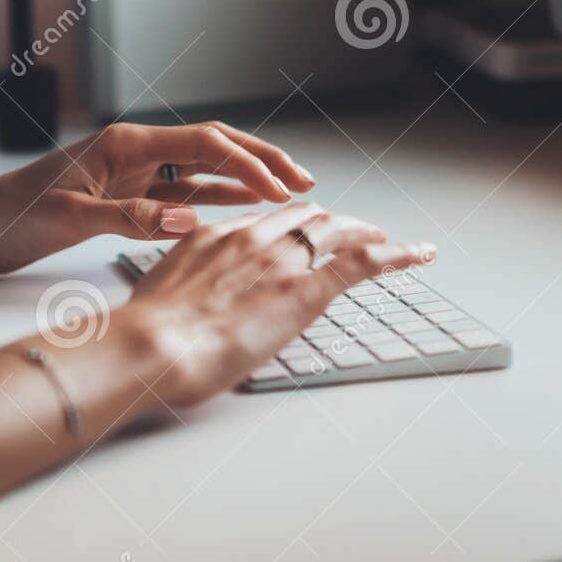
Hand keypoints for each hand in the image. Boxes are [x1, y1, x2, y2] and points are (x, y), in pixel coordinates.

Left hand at [0, 122, 315, 272]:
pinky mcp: (127, 198)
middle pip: (213, 148)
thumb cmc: (13, 214)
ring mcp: (133, 175)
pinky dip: (215, 202)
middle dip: (260, 161)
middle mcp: (135, 153)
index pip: (204, 143)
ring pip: (203, 172)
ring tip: (286, 195)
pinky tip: (241, 210)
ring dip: (244, 182)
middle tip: (302, 181)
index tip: (280, 187)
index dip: (248, 163)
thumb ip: (132, 218)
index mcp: (125, 144)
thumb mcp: (71, 216)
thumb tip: (190, 222)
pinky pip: (183, 196)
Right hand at [118, 203, 436, 406]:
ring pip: (337, 231)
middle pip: (305, 217)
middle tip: (354, 235)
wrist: (153, 344)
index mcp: (212, 238)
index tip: (301, 233)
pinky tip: (416, 254)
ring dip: (365, 234)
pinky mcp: (307, 288)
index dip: (290, 226)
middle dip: (333, 224)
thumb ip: (183, 294)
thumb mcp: (160, 300)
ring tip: (387, 242)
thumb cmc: (145, 336)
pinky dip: (395, 254)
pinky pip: (363, 262)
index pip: (264, 221)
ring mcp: (282, 260)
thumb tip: (187, 311)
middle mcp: (251, 238)